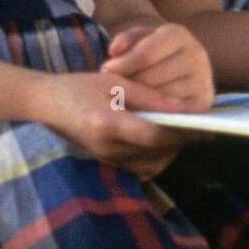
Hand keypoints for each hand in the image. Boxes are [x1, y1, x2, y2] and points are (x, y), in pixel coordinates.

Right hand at [31, 70, 194, 180]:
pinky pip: (141, 167)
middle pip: (156, 152)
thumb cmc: (78, 87)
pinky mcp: (108, 163)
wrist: (45, 105)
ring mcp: (107, 159)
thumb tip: (180, 107)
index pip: (153, 134)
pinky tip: (162, 140)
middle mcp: (107, 148)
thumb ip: (147, 96)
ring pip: (152, 163)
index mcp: (107, 124)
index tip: (203, 124)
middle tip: (201, 128)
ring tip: (182, 132)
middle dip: (181, 141)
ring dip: (170, 151)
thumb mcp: (113, 81)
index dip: (181, 132)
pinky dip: (156, 156)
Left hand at [99, 22, 214, 112]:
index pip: (146, 54)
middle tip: (113, 91)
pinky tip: (143, 111)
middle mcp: (197, 55)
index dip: (123, 65)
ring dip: (140, 102)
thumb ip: (125, 40)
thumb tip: (115, 52)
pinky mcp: (204, 102)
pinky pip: (174, 113)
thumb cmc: (153, 52)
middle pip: (152, 78)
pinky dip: (157, 114)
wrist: (179, 67)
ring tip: (126, 101)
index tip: (105, 71)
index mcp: (179, 35)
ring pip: (162, 98)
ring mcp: (203, 79)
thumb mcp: (139, 39)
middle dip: (130, 85)